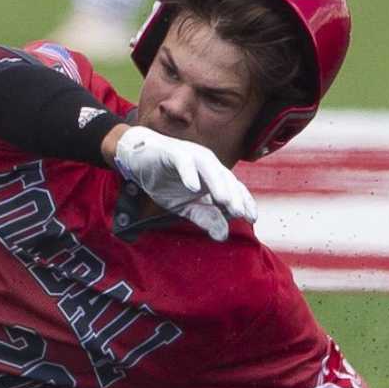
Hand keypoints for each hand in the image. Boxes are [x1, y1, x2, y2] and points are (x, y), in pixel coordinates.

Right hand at [110, 127, 255, 241]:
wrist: (137, 159)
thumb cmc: (164, 180)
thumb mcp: (184, 206)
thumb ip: (203, 217)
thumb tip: (223, 235)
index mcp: (213, 176)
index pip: (235, 188)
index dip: (244, 202)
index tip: (251, 218)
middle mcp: (207, 164)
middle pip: (226, 178)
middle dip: (234, 196)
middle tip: (239, 212)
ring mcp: (191, 156)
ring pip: (210, 168)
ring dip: (217, 184)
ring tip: (223, 201)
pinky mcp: (173, 152)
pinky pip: (184, 162)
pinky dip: (189, 173)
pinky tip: (192, 187)